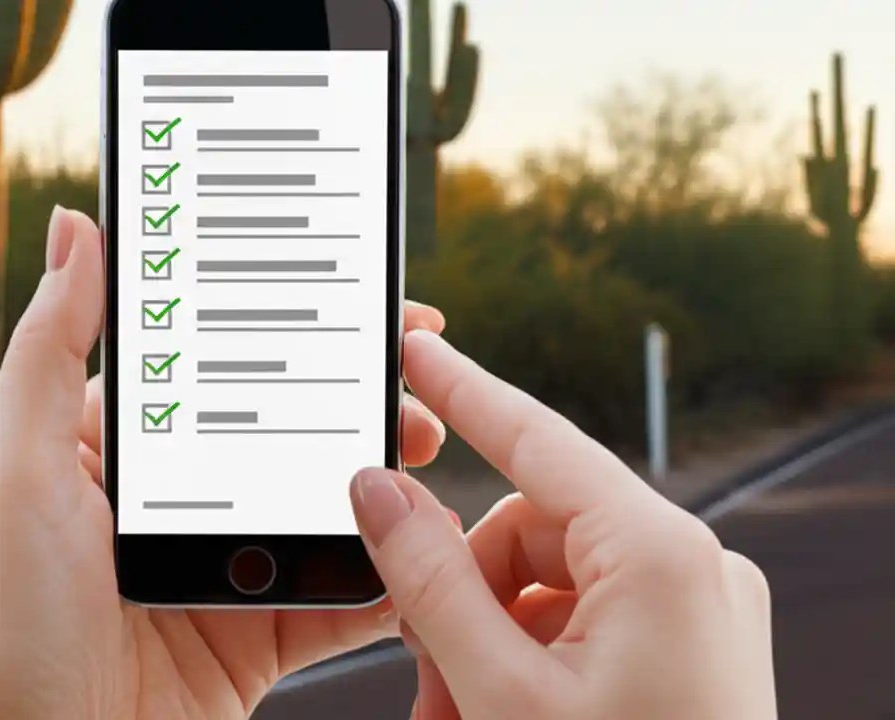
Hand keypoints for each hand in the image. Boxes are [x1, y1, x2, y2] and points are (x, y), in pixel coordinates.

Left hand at [0, 207, 449, 719]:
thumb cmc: (0, 617)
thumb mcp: (19, 468)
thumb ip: (50, 348)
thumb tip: (72, 228)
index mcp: (123, 447)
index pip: (222, 362)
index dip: (295, 324)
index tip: (358, 298)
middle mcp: (180, 500)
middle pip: (289, 430)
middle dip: (360, 399)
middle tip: (415, 383)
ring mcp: (224, 567)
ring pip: (325, 507)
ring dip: (383, 480)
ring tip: (424, 457)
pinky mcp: (257, 636)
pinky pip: (339, 598)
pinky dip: (387, 574)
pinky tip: (421, 548)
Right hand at [350, 330, 776, 719]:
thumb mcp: (502, 691)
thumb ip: (429, 580)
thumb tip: (380, 492)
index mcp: (661, 555)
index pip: (538, 440)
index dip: (466, 391)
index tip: (417, 350)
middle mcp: (690, 566)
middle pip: (531, 529)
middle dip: (465, 598)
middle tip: (429, 682)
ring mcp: (696, 607)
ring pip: (549, 581)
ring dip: (489, 642)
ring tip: (463, 717)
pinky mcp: (689, 645)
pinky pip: (585, 618)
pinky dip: (531, 658)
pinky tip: (506, 715)